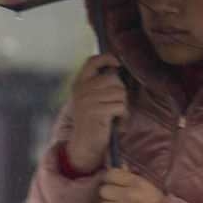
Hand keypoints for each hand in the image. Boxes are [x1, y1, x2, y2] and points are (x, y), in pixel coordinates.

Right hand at [65, 55, 128, 173]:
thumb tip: (116, 69)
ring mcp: (87, 100)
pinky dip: (123, 116)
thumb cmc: (92, 121)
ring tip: (117, 114)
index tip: (117, 64)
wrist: (83, 144)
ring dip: (123, 105)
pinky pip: (120, 106)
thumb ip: (98, 85)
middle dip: (121, 91)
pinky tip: (117, 122)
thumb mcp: (90, 99)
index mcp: (79, 83)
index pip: (92, 62)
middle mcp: (81, 90)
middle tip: (118, 104)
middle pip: (113, 79)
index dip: (106, 58)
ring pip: (119, 93)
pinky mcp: (96, 111)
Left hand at [98, 167, 162, 202]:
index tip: (112, 184)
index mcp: (137, 183)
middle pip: (103, 191)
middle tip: (117, 201)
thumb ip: (132, 177)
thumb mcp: (150, 188)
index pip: (110, 174)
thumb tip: (120, 165)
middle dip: (109, 196)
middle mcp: (127, 195)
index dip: (109, 179)